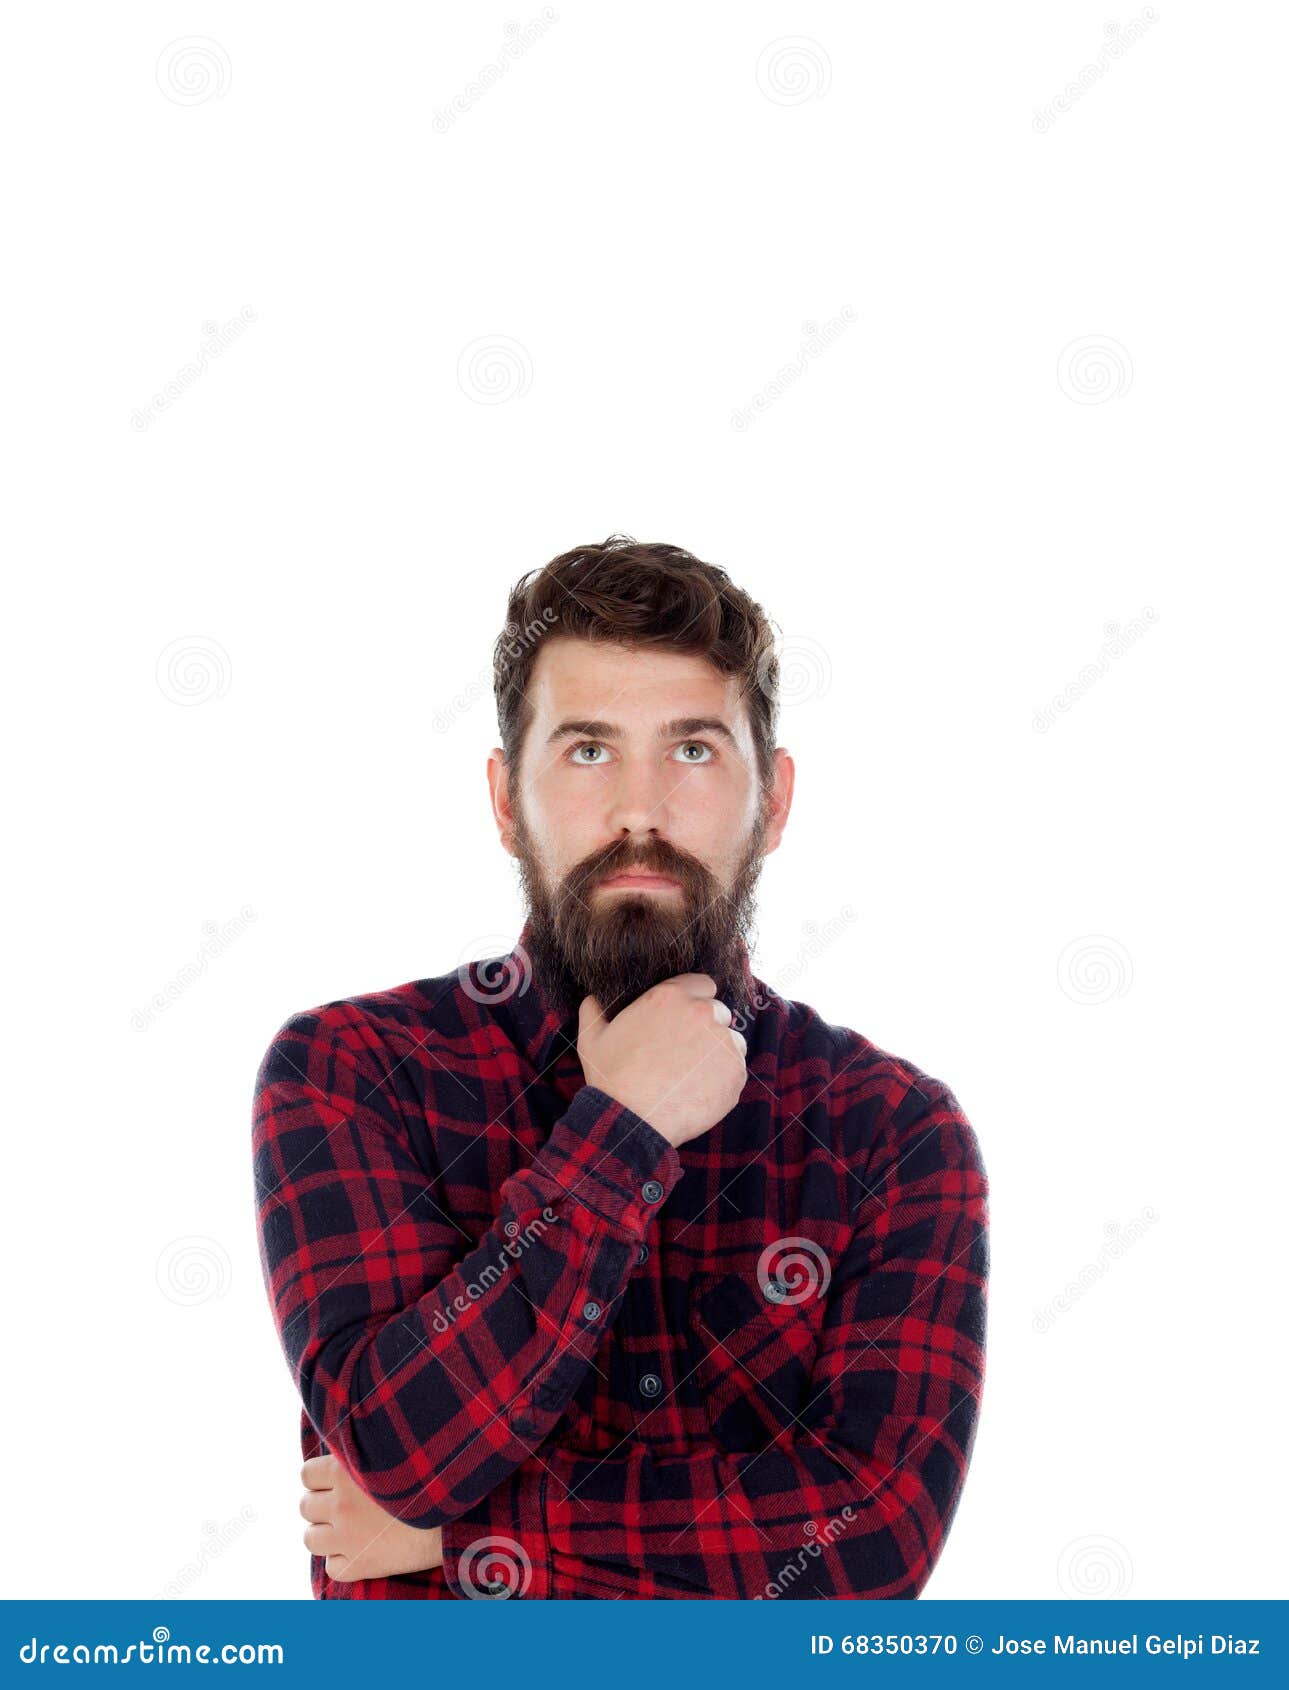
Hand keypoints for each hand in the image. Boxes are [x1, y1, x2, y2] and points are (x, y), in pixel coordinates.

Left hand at [300, 1452, 442, 1582]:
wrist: (459, 1513)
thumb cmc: (431, 1474)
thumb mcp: (394, 1450)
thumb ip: (366, 1449)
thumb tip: (349, 1441)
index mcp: (345, 1470)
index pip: (306, 1474)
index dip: (320, 1477)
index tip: (336, 1480)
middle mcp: (340, 1504)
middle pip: (305, 1506)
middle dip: (321, 1505)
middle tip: (344, 1504)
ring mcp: (347, 1538)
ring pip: (310, 1539)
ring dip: (325, 1534)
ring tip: (347, 1529)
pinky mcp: (359, 1565)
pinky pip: (332, 1567)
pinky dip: (342, 1561)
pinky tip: (360, 1550)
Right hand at [578, 973, 746, 1148]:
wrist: (631, 1122)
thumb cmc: (611, 1079)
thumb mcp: (592, 1038)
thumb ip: (595, 1010)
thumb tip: (594, 998)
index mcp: (670, 996)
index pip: (703, 983)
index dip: (695, 1000)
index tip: (687, 1018)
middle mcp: (702, 1013)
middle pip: (719, 1012)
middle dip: (706, 1028)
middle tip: (686, 1052)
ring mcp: (723, 1042)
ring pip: (730, 1041)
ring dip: (717, 1053)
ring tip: (691, 1075)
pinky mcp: (735, 1072)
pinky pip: (736, 1069)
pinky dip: (723, 1079)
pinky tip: (698, 1091)